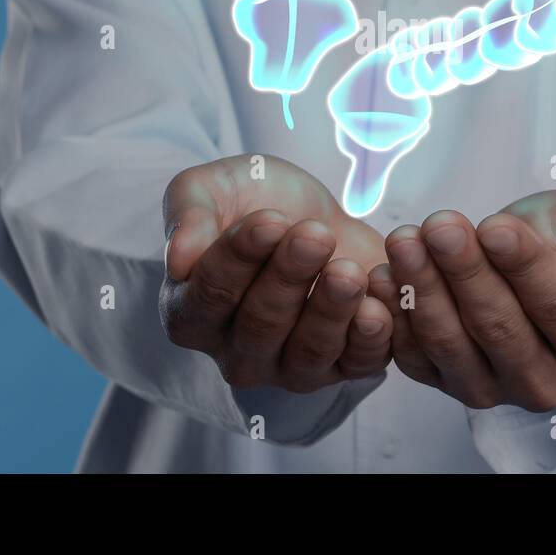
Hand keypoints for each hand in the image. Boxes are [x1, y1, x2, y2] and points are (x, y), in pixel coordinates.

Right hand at [159, 154, 391, 392]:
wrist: (317, 215)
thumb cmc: (255, 202)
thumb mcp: (211, 188)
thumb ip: (188, 215)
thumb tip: (178, 260)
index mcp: (190, 312)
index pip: (211, 294)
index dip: (240, 257)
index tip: (270, 220)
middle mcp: (234, 351)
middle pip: (261, 325)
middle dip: (290, 276)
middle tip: (315, 235)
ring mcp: (288, 365)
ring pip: (307, 352)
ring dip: (330, 310)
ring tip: (347, 270)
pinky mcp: (341, 366)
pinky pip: (356, 364)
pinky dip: (368, 338)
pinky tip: (376, 306)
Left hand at [370, 190, 555, 411]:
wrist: (522, 250)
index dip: (524, 265)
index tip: (495, 227)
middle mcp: (546, 382)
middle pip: (499, 328)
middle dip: (465, 272)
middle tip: (440, 226)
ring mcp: (491, 389)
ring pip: (451, 342)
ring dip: (423, 288)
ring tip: (405, 240)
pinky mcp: (443, 381)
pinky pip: (414, 356)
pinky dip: (394, 315)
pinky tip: (382, 273)